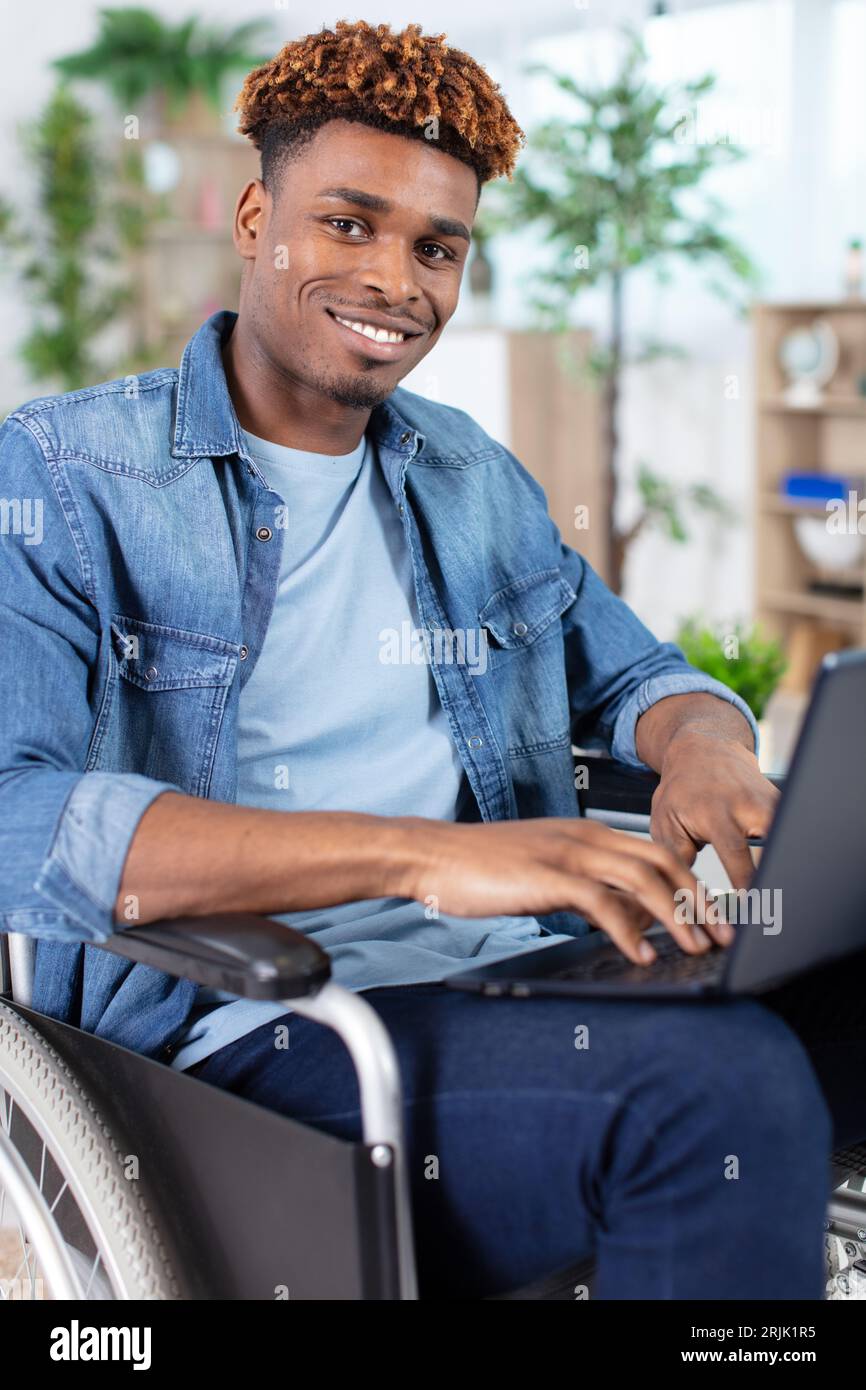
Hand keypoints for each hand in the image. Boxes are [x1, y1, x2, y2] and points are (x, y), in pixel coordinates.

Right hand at [399, 815, 729, 965]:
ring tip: (696, 947)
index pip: (657, 853)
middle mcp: (587, 837)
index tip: (713, 916)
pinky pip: (604, 902)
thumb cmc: (481, 867)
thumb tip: (625, 918)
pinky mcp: (550, 876)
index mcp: (588, 834)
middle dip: (700, 900)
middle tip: (724, 935)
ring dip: (677, 917)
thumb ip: (586, 888)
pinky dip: (629, 930)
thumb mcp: (545, 873)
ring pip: (644, 880)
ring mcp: (569, 854)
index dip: (692, 884)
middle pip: (664, 862)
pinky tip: (641, 954)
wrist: (432, 855)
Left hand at [650, 730, 779, 889]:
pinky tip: (780, 868)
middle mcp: (747, 804)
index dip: (745, 880)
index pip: (735, 851)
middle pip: (775, 839)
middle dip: (777, 868)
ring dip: (784, 860)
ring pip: (788, 833)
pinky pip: (791, 828)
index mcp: (716, 812)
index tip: (751, 903)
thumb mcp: (666, 822)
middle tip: (774, 902)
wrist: (703, 751)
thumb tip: (688, 891)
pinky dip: (787, 848)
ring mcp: (769, 800)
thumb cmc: (681, 791)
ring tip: (780, 891)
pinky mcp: (782, 800)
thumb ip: (678, 857)